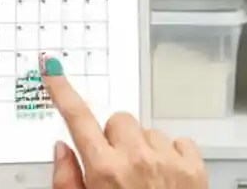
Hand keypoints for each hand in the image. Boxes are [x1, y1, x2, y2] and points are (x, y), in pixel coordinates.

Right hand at [42, 55, 206, 188]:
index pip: (78, 118)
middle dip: (113, 138)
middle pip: (118, 120)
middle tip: (115, 168)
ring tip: (143, 180)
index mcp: (103, 171)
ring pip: (148, 130)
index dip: (62, 91)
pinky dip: (171, 155)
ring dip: (143, 148)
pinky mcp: (194, 167)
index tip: (52, 69)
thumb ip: (67, 180)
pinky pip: (178, 141)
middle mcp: (136, 159)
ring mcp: (168, 161)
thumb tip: (62, 148)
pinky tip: (165, 179)